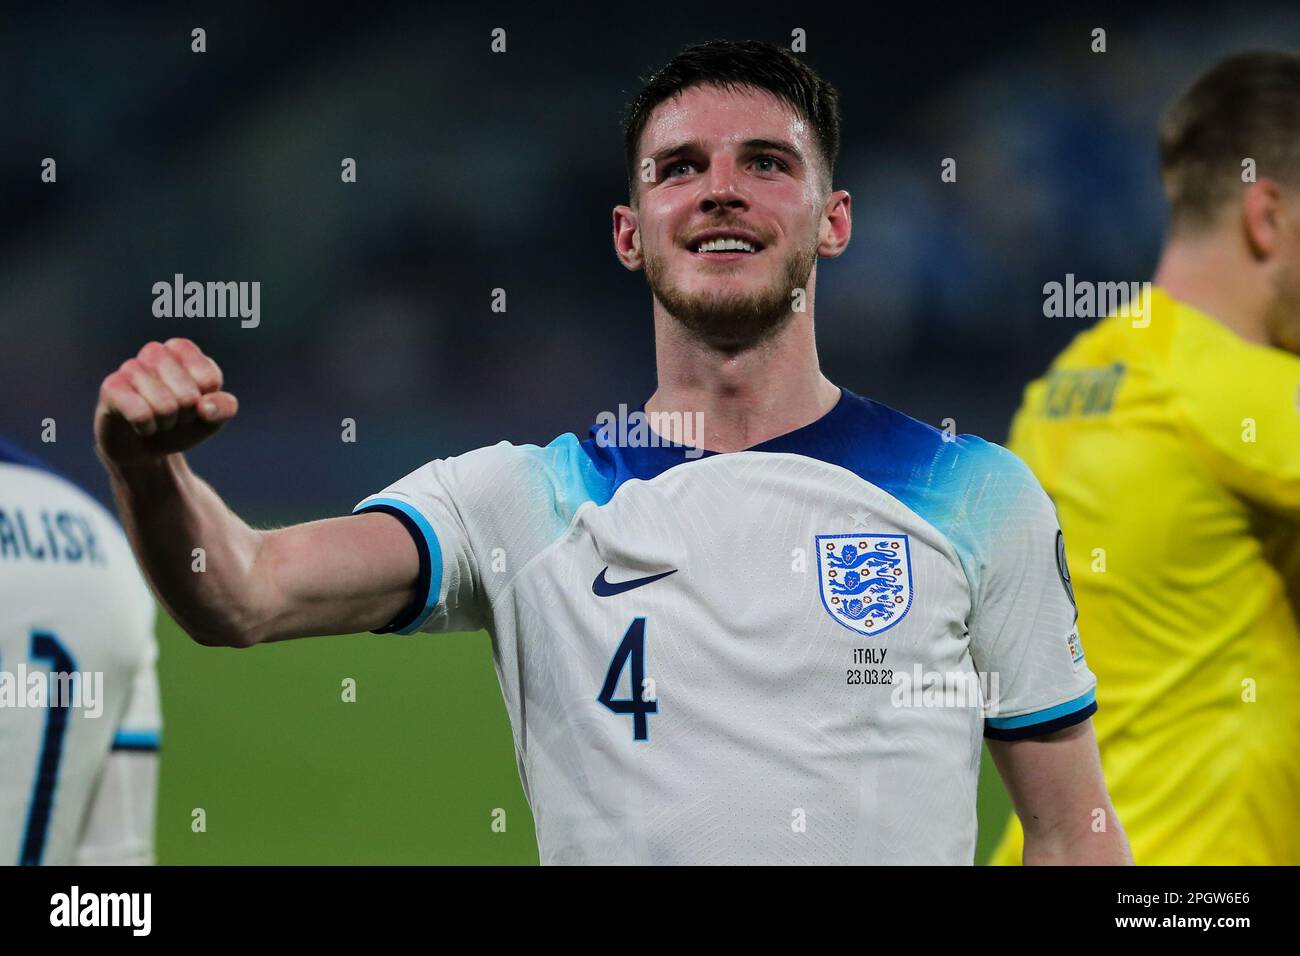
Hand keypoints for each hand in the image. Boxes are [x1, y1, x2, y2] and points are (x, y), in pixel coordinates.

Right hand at [95, 338, 237, 466]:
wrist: (145, 448)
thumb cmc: (182, 425)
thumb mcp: (212, 419)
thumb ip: (224, 408)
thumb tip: (206, 407)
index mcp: (183, 350)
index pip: (209, 380)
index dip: (207, 404)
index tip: (195, 405)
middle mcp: (156, 352)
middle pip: (188, 395)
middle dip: (185, 415)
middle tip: (174, 415)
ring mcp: (130, 367)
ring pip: (165, 406)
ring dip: (166, 423)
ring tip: (157, 419)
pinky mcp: (111, 387)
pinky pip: (140, 413)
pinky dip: (147, 428)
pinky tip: (141, 425)